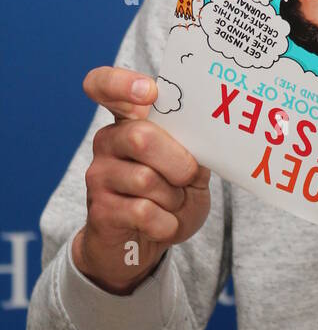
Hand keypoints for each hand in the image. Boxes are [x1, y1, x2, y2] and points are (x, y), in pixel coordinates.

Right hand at [72, 66, 211, 294]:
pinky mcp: (99, 209)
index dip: (121, 83)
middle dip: (178, 163)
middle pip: (142, 136)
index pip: (104, 86)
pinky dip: (166, 223)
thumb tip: (206, 138)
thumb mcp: (191, 171)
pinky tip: (162, 225)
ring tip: (172, 205)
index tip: (149, 93)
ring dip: (173, 198)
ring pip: (145, 179)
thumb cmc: (169, 199)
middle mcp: (108, 141)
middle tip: (188, 178)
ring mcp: (98, 174)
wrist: (141, 246)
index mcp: (130, 121)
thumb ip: (195, 149)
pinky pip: (143, 212)